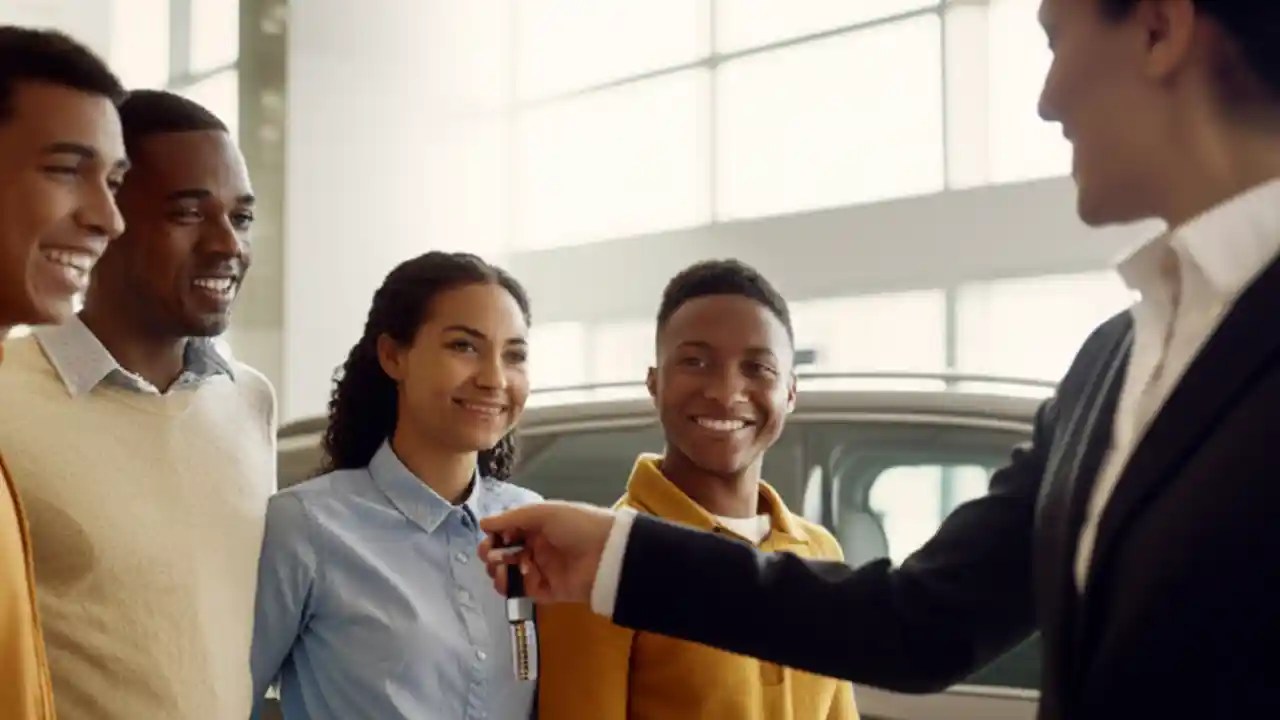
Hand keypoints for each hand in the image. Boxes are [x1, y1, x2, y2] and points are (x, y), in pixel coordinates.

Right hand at [478, 501, 616, 603]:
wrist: (608, 554)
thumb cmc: (577, 525)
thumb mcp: (544, 513)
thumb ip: (512, 518)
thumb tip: (483, 523)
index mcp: (538, 527)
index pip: (507, 533)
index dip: (495, 536)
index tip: (489, 539)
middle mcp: (537, 548)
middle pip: (504, 555)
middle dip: (492, 555)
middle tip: (492, 556)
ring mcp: (542, 570)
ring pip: (509, 575)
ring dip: (499, 571)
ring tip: (501, 569)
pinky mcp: (547, 592)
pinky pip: (524, 590)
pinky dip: (517, 585)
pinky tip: (522, 575)